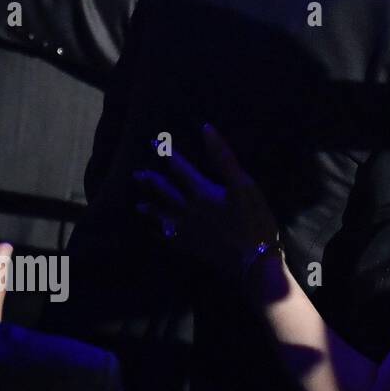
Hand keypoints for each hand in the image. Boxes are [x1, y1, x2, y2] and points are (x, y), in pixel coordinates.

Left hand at [133, 124, 278, 279]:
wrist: (251, 260)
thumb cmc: (253, 219)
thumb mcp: (244, 185)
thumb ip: (224, 158)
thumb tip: (205, 130)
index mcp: (201, 192)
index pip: (180, 168)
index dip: (167, 154)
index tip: (153, 143)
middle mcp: (188, 210)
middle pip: (165, 192)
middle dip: (151, 181)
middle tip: (136, 175)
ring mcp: (186, 230)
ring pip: (162, 216)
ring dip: (149, 209)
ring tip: (138, 205)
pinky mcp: (190, 247)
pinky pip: (168, 238)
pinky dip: (158, 233)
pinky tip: (154, 233)